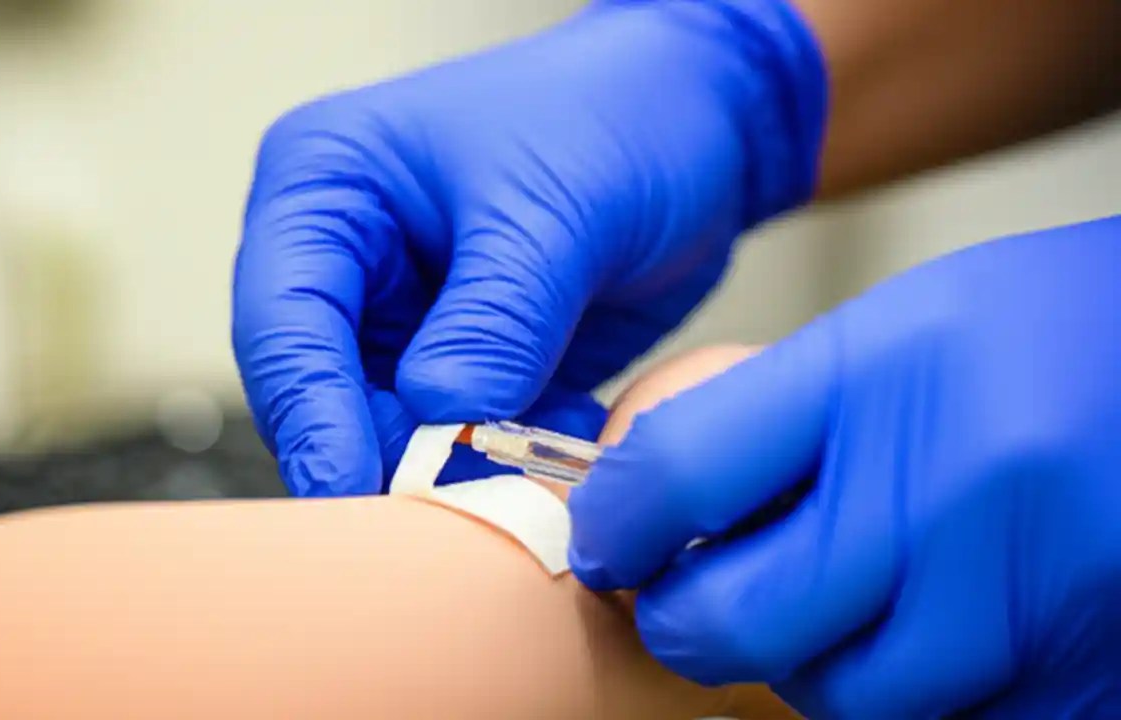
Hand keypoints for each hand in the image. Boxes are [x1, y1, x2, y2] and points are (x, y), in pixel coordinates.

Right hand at [234, 0, 826, 495]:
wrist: (704, 123)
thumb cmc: (616, 114)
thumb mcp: (556, 207)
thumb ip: (498, 314)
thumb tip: (445, 414)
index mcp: (327, 189)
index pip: (285, 320)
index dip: (310, 412)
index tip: (349, 487)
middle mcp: (351, 262)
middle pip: (327, 392)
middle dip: (391, 455)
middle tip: (453, 508)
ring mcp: (409, 320)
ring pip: (397, 431)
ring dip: (462, 467)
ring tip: (538, 463)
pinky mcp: (470, 364)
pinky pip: (466, 441)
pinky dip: (513, 458)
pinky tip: (573, 431)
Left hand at [569, 217, 1120, 717]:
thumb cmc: (1050, 331)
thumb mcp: (898, 330)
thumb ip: (778, 418)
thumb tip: (656, 504)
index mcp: (886, 375)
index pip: (680, 475)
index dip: (615, 523)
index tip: (607, 539)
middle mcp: (952, 493)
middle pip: (737, 619)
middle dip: (685, 619)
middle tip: (684, 597)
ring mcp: (1024, 601)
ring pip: (839, 698)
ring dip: (800, 664)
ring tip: (823, 605)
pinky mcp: (1080, 677)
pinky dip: (906, 690)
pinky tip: (922, 627)